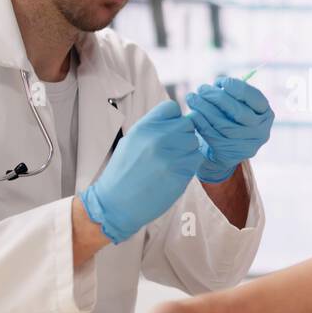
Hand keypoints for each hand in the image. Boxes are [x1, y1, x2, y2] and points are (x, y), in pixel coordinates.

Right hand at [79, 100, 202, 243]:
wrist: (115, 204)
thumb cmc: (123, 173)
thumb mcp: (131, 141)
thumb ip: (153, 129)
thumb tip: (177, 119)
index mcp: (143, 127)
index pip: (172, 108)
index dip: (174, 118)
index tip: (170, 130)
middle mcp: (158, 138)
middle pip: (188, 124)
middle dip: (183, 135)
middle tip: (171, 150)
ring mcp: (170, 156)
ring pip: (194, 143)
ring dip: (188, 151)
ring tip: (171, 163)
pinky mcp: (180, 174)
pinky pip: (196, 160)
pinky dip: (189, 165)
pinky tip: (175, 172)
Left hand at [184, 76, 273, 183]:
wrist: (222, 150)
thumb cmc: (229, 118)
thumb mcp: (236, 104)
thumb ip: (231, 93)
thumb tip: (218, 84)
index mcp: (265, 114)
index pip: (254, 98)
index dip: (237, 87)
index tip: (220, 81)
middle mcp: (260, 131)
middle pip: (238, 112)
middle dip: (216, 97)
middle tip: (201, 88)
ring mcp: (247, 145)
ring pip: (223, 124)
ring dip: (204, 108)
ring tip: (192, 98)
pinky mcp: (231, 155)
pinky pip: (213, 135)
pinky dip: (200, 123)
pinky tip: (192, 114)